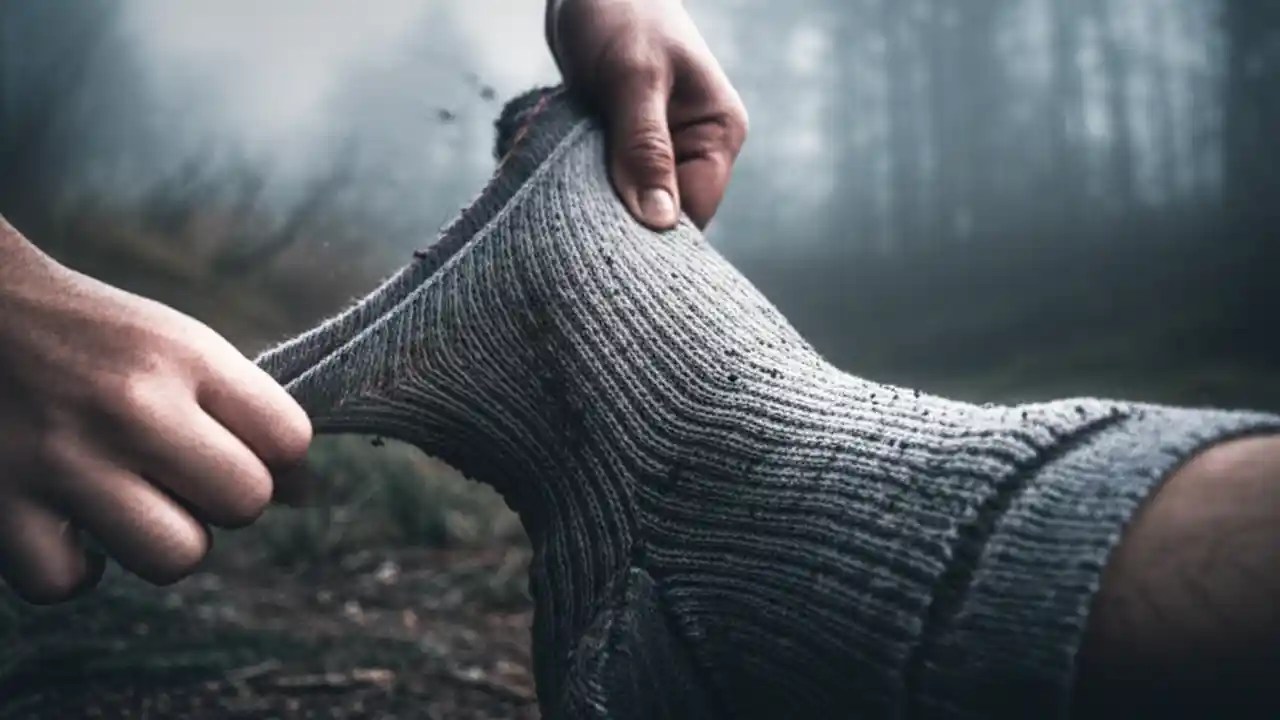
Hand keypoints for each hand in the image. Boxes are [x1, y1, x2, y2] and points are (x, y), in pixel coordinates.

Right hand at [0, 219, 310, 603]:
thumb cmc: (90, 337)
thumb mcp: (179, 345)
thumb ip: (247, 410)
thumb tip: (305, 497)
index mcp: (182, 357)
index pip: (290, 439)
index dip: (277, 455)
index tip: (237, 444)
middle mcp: (129, 408)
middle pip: (244, 503)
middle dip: (225, 498)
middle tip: (180, 473)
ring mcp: (62, 461)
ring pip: (177, 557)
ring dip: (163, 541)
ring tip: (130, 502)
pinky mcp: (0, 506)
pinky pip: (67, 585)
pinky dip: (73, 570)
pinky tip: (69, 527)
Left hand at [547, 0, 747, 229]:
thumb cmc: (619, 13)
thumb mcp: (633, 79)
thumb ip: (645, 148)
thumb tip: (660, 221)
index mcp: (718, 133)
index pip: (696, 211)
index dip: (656, 235)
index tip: (612, 248)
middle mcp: (696, 146)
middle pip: (666, 213)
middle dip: (627, 222)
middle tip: (583, 232)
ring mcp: (662, 147)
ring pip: (636, 201)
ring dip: (604, 207)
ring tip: (571, 209)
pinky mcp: (627, 144)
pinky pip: (613, 183)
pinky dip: (591, 189)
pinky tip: (567, 190)